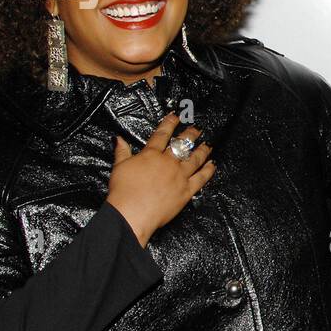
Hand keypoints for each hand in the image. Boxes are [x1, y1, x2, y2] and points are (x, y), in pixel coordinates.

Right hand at [106, 114, 214, 246]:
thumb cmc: (123, 192)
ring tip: (208, 144)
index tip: (176, 117)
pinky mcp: (186, 191)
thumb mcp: (119, 167)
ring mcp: (179, 176)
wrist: (132, 213)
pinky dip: (208, 171)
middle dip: (191, 134)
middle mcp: (168, 162)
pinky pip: (201, 178)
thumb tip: (118, 138)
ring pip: (195, 159)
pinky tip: (213, 165)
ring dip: (203, 150)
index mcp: (151, 155)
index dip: (169, 124)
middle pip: (182, 144)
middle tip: (197, 129)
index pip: (162, 135)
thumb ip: (121, 151)